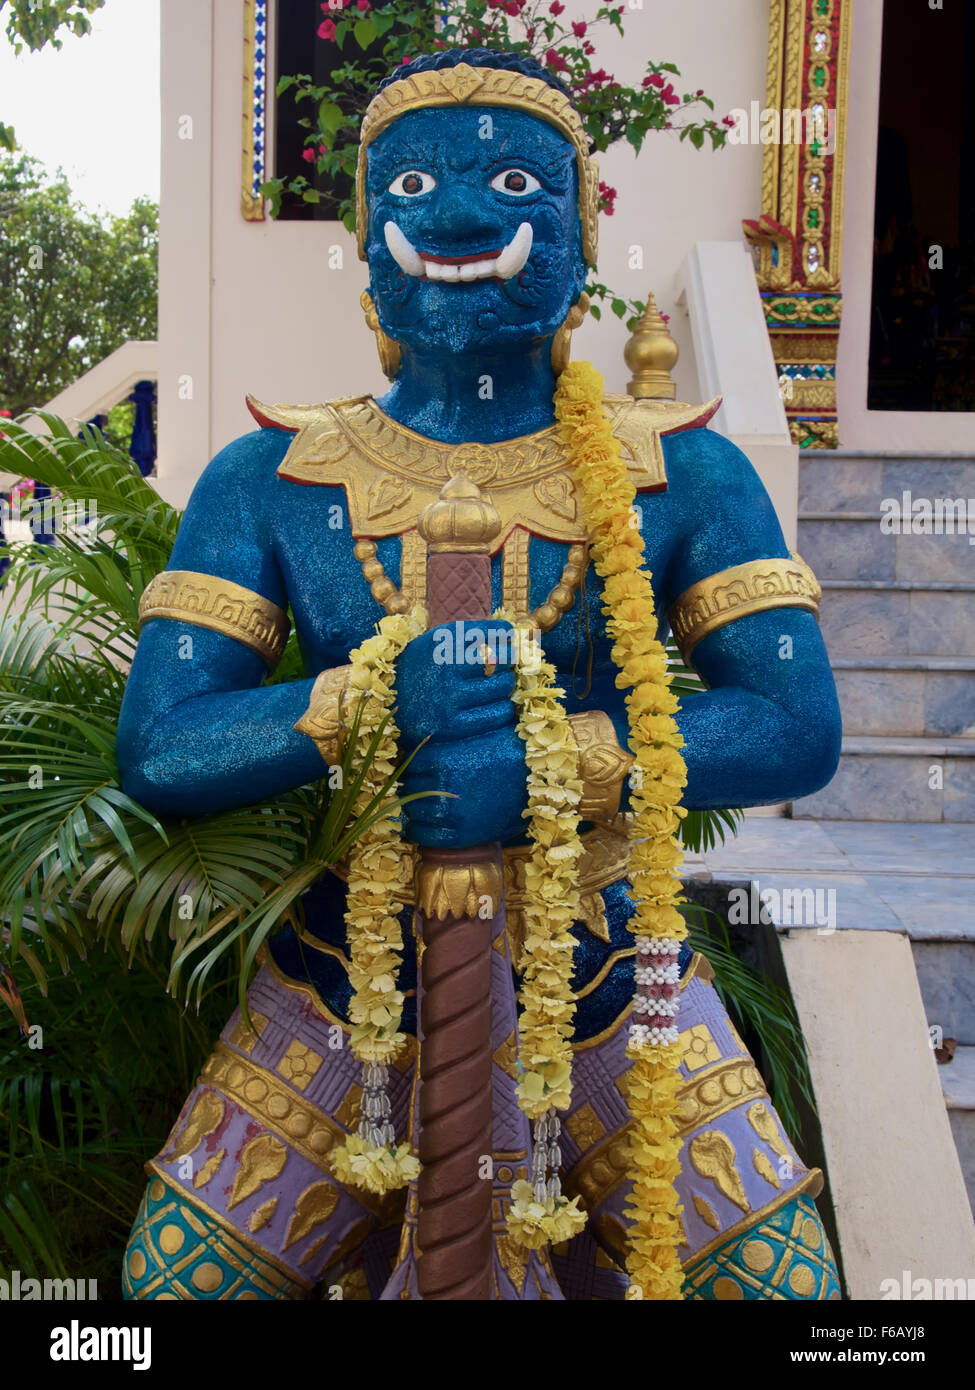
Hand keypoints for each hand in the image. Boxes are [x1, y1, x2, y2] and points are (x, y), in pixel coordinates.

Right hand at [395, 619, 517, 749]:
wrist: (387, 705)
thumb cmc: (420, 670)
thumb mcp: (434, 643)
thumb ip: (466, 636)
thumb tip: (509, 634)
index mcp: (440, 641)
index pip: (489, 631)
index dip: (505, 634)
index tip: (508, 637)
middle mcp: (445, 666)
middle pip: (500, 659)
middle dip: (508, 660)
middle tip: (505, 663)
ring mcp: (448, 697)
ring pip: (502, 687)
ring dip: (507, 684)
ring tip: (501, 684)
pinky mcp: (451, 724)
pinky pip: (496, 714)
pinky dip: (503, 709)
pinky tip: (499, 705)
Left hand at [400, 723, 527, 848]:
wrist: (538, 785)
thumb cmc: (511, 756)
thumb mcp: (476, 741)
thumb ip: (447, 748)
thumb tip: (420, 750)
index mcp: (443, 759)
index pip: (411, 763)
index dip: (415, 766)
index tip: (421, 769)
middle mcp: (442, 786)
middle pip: (409, 788)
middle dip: (414, 787)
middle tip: (422, 789)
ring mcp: (450, 813)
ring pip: (413, 812)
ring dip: (414, 810)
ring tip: (422, 808)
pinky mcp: (459, 835)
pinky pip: (423, 835)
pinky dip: (418, 832)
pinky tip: (421, 827)